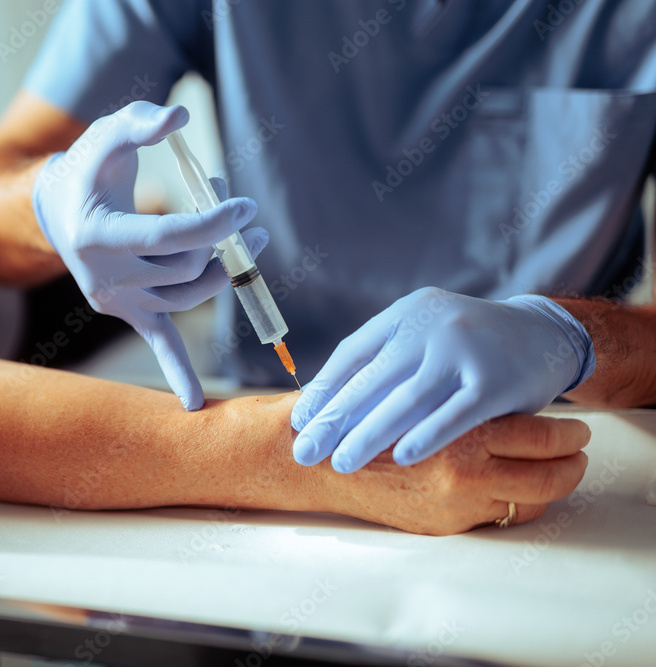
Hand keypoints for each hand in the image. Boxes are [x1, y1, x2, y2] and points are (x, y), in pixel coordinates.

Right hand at [33, 101, 263, 410]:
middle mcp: (105, 275)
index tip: (246, 207)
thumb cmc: (90, 166)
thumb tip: (181, 116)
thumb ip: (141, 121)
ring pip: (188, 296)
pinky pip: (158, 343)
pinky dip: (177, 372)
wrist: (58, 209)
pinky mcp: (129, 310)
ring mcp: (118, 299)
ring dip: (222, 271)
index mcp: (98, 234)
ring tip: (240, 239)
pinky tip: (194, 405)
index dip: (215, 224)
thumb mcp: (108, 131)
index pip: (170, 237)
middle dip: (223, 237)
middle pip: (186, 268)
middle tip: (241, 208)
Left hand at [291, 287, 594, 471]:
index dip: (324, 390)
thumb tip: (325, 399)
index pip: (352, 354)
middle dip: (334, 420)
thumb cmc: (468, 343)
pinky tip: (401, 459)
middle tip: (304, 451)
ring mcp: (464, 350)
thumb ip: (385, 357)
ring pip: (407, 400)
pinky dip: (427, 436)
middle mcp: (430, 326)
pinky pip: (455, 414)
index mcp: (405, 314)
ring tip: (342, 463)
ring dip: (369, 435)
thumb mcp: (423, 333)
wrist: (545, 333)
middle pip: (372, 380)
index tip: (300, 421)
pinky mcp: (497, 379)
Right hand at [296, 413, 590, 534]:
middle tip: (580, 447)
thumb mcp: (407, 382)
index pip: (538, 435)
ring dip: (557, 483)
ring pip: (531, 498)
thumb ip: (453, 386)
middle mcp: (459, 466)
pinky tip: (521, 489)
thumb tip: (506, 391)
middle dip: (571, 460)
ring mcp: (453, 500)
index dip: (565, 434)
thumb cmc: (357, 415)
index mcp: (455, 424)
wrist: (312, 462)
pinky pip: (502, 516)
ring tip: (567, 469)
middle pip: (545, 470)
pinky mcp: (440, 523)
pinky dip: (520, 503)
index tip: (576, 429)